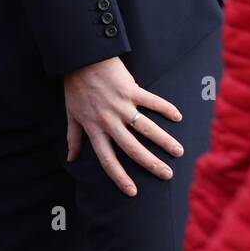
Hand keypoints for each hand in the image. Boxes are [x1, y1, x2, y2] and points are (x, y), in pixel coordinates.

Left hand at [63, 56, 183, 195]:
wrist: (80, 58)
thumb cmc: (75, 87)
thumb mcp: (71, 114)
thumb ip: (74, 138)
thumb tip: (71, 159)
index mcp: (94, 128)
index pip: (106, 159)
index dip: (118, 177)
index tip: (132, 192)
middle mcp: (108, 120)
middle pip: (131, 148)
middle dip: (150, 164)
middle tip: (167, 175)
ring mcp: (120, 105)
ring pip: (146, 128)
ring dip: (164, 141)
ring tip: (178, 152)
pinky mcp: (130, 89)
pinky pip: (152, 101)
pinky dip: (165, 108)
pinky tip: (178, 117)